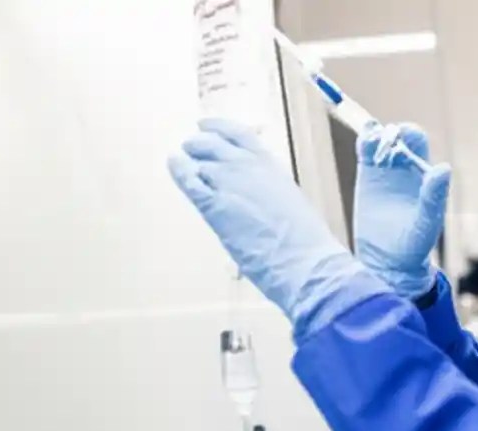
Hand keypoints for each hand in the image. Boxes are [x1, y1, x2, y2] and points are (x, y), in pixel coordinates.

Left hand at [168, 119, 383, 335]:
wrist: (302, 259)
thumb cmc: (303, 239)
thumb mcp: (288, 200)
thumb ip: (267, 189)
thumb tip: (255, 193)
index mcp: (270, 164)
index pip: (238, 134)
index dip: (218, 126)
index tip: (206, 124)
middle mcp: (247, 167)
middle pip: (213, 144)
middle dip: (200, 143)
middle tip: (191, 145)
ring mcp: (229, 184)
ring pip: (199, 160)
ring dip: (189, 159)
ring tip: (181, 159)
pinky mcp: (214, 206)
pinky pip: (189, 181)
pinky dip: (179, 171)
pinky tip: (174, 165)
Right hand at [354, 124, 452, 298]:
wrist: (388, 261)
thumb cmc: (414, 244)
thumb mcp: (426, 222)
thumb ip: (434, 196)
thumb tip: (443, 168)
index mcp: (422, 173)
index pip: (417, 141)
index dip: (409, 135)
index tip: (402, 139)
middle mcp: (404, 168)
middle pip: (398, 136)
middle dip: (392, 132)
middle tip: (385, 141)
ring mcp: (384, 171)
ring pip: (379, 141)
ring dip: (375, 135)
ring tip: (372, 141)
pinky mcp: (367, 177)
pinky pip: (366, 152)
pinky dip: (365, 142)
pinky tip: (365, 143)